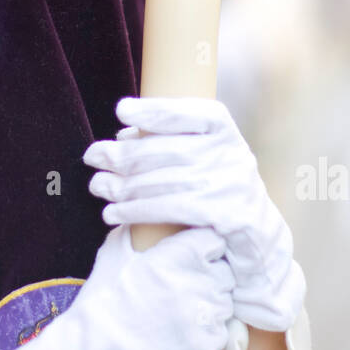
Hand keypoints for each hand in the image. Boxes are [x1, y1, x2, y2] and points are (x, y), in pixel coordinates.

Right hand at [0, 223, 233, 349]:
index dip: (205, 247)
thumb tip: (136, 219)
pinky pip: (220, 334)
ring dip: (210, 306)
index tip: (195, 256)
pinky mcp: (205, 346)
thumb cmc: (102, 299)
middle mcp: (199, 282)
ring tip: (185, 312)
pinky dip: (207, 334)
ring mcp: (204, 316)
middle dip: (210, 277)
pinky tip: (185, 333)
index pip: (215, 240)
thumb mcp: (114, 254)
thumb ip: (132, 232)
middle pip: (225, 273)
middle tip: (189, 286)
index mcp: (180, 254)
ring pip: (225, 304)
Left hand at [83, 97, 305, 332]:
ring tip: (97, 186)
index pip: (188, 112)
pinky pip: (170, 209)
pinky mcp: (227, 215)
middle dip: (123, 154)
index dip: (154, 110)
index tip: (121, 110)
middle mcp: (232, 152)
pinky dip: (135, 210)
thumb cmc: (218, 191)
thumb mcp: (203, 158)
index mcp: (225, 130)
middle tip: (92, 156)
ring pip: (164, 181)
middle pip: (167, 149)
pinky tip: (112, 213)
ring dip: (123, 185)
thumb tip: (122, 136)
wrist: (257, 239)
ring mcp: (231, 183)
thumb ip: (169, 143)